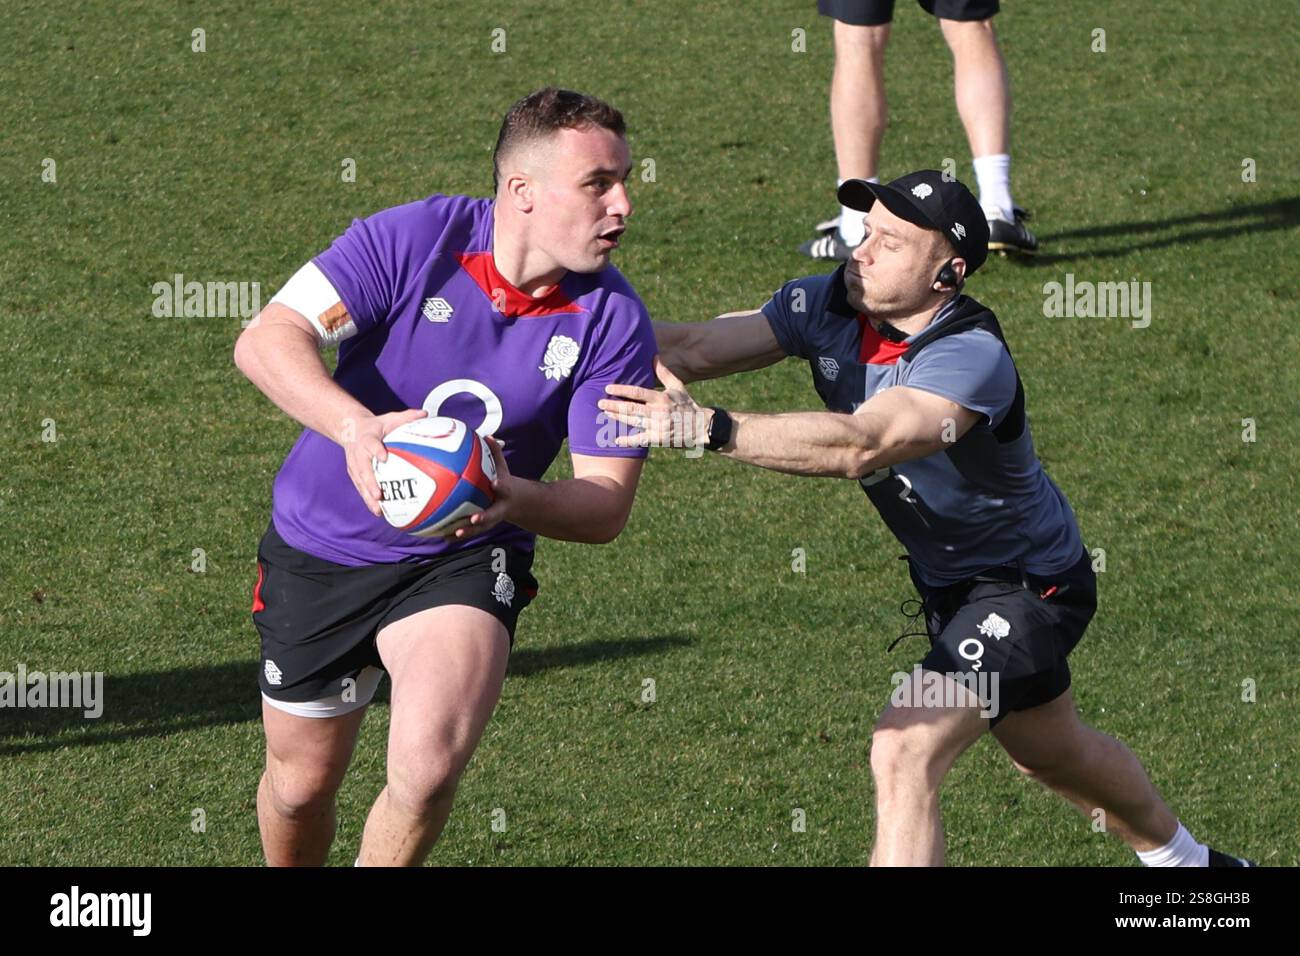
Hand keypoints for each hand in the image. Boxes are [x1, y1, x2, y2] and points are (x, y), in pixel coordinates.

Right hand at [341, 408, 428, 516]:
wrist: (350, 429)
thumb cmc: (376, 426)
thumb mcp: (389, 418)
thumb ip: (406, 417)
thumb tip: (425, 414)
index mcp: (367, 439)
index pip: (371, 445)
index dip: (376, 451)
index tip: (384, 458)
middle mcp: (358, 454)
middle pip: (363, 470)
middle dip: (370, 483)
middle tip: (379, 495)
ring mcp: (354, 465)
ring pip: (360, 483)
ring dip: (368, 497)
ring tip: (378, 510)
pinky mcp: (353, 474)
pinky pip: (360, 488)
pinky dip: (368, 500)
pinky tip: (379, 511)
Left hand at [445, 435, 517, 542]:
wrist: (514, 504)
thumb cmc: (502, 481)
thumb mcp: (502, 467)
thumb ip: (495, 453)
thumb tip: (487, 436)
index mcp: (504, 492)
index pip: (504, 488)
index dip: (500, 486)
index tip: (495, 483)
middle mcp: (499, 508)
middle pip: (492, 514)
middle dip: (484, 518)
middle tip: (474, 519)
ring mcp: (491, 519)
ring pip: (480, 528)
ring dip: (468, 531)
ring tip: (454, 533)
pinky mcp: (481, 526)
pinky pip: (468, 531)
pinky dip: (455, 534)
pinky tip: (441, 536)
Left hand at [598, 356, 712, 448]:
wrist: (700, 427)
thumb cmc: (687, 404)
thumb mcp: (678, 386)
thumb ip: (664, 373)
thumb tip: (654, 356)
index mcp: (662, 398)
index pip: (638, 393)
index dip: (622, 390)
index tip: (608, 388)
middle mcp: (659, 412)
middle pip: (632, 408)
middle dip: (614, 405)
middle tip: (600, 402)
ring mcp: (658, 426)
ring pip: (633, 421)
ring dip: (618, 417)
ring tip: (605, 412)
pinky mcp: (659, 439)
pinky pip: (641, 440)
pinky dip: (628, 440)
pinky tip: (616, 440)